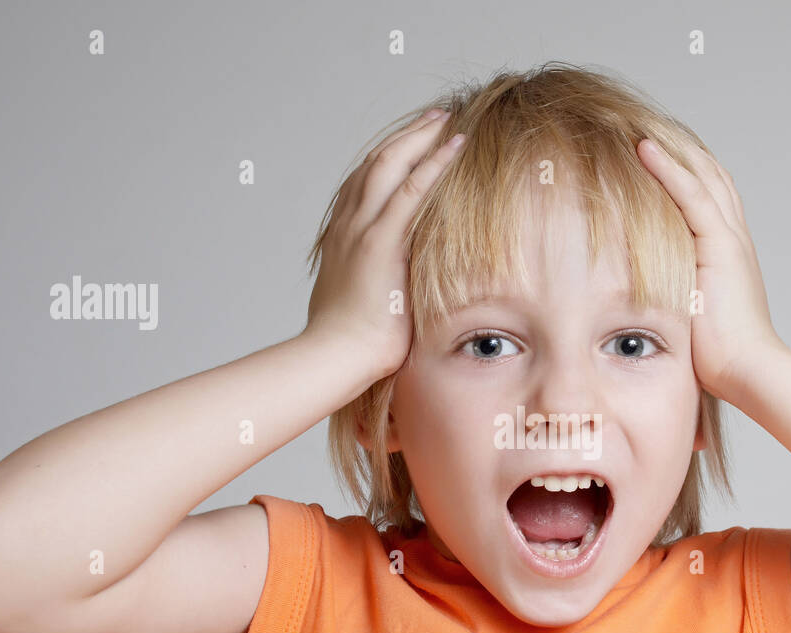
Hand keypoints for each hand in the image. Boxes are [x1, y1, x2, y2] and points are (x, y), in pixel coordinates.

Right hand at [304, 109, 466, 379]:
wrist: (334, 356)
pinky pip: (411, 192)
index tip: (410, 143)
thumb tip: (392, 288)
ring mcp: (362, 230)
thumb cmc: (350, 342)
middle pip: (375, 162)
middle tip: (434, 118)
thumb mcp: (361, 301)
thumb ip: (374, 283)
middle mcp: (347, 224)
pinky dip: (434, 164)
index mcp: (341, 236)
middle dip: (407, 136)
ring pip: (390, 165)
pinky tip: (455, 147)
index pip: (363, 182)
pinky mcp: (380, 243)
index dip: (388, 157)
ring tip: (446, 121)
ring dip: (421, 138)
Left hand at [636, 137, 784, 401]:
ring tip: (635, 125)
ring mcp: (729, 239)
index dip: (683, 172)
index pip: (708, 199)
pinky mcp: (721, 245)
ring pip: (701, 175)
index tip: (652, 153)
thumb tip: (640, 316)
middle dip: (679, 149)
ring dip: (669, 147)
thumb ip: (674, 304)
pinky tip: (643, 148)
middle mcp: (733, 239)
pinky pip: (691, 194)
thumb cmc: (719, 360)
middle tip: (640, 126)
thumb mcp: (691, 321)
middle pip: (709, 176)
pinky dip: (668, 167)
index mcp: (728, 255)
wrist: (748, 370)